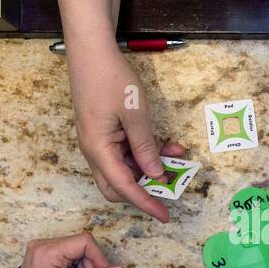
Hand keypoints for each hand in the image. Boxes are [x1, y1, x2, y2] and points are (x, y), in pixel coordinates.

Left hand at [20, 233, 126, 267]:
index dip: (99, 257)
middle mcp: (42, 244)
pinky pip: (68, 250)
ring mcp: (42, 245)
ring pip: (77, 247)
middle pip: (81, 244)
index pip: (85, 242)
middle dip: (89, 264)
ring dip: (82, 265)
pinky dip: (74, 264)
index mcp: (47, 253)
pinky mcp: (44, 249)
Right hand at [67, 41, 184, 222]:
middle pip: (118, 186)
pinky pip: (124, 152)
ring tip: (177, 156)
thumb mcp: (135, 114)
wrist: (90, 52)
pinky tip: (166, 144)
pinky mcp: (104, 133)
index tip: (164, 215)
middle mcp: (95, 152)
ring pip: (124, 169)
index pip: (124, 188)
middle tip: (172, 185)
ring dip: (149, 167)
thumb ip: (145, 147)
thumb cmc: (111, 79)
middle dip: (145, 190)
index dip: (145, 203)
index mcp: (99, 150)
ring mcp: (98, 142)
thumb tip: (155, 175)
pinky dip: (144, 152)